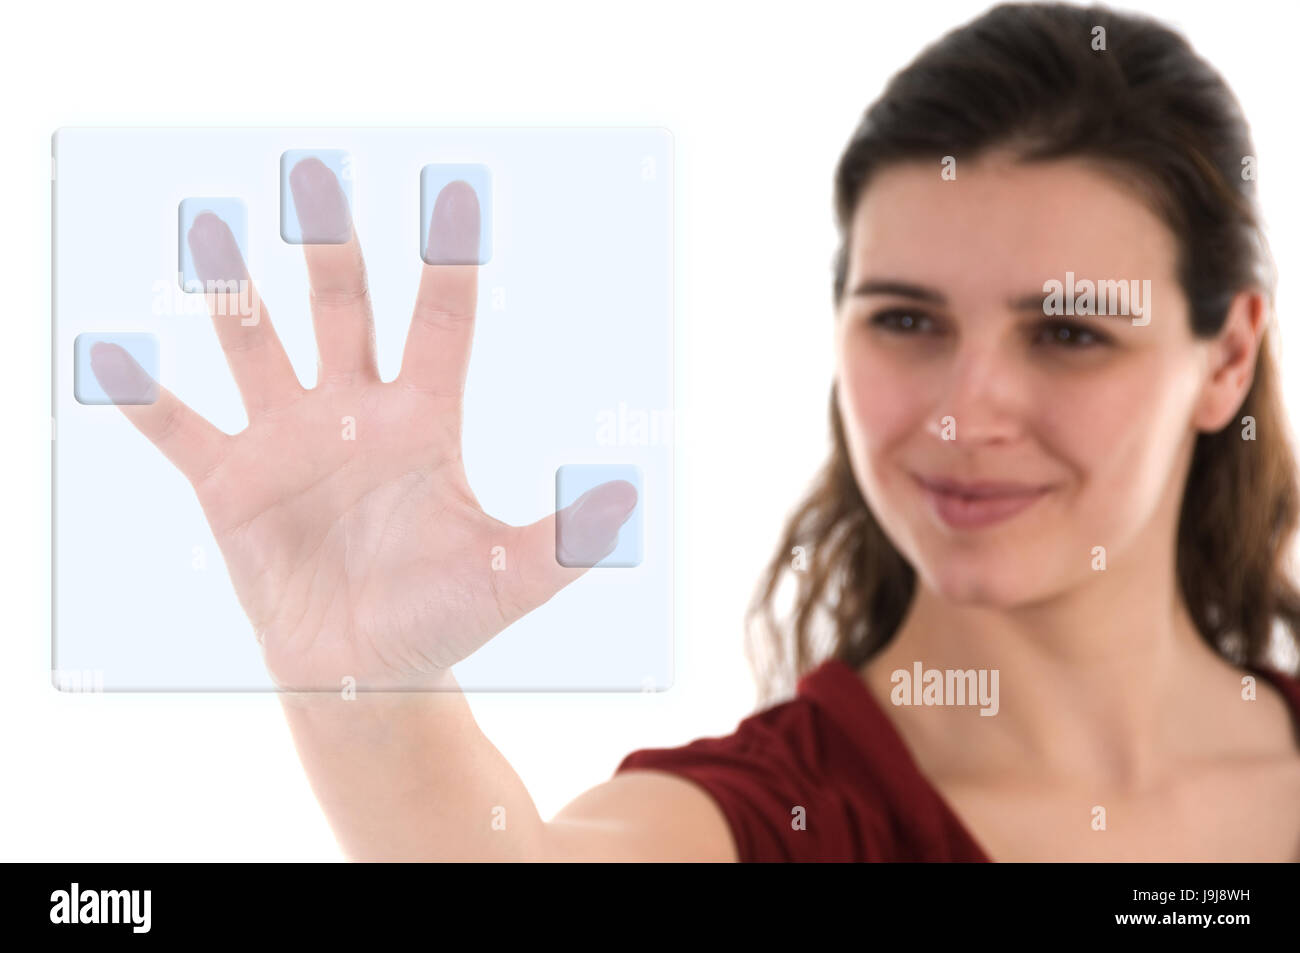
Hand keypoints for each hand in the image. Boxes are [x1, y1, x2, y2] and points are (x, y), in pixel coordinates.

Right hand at [92, 157, 637, 690]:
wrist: (364, 673)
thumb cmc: (439, 618)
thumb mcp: (505, 578)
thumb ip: (559, 541)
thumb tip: (629, 498)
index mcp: (423, 420)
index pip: (442, 321)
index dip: (449, 260)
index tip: (456, 193)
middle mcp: (353, 411)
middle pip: (341, 305)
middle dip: (330, 244)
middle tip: (316, 175)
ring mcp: (287, 440)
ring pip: (254, 343)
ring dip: (231, 290)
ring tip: (209, 226)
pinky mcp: (228, 482)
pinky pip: (177, 427)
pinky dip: (142, 396)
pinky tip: (110, 355)